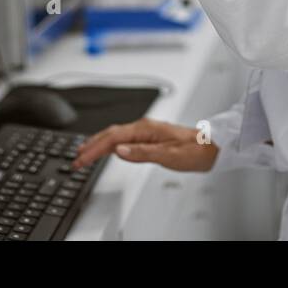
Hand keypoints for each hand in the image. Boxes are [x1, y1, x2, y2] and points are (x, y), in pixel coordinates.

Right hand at [72, 118, 218, 171]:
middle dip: (91, 146)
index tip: (81, 159)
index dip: (94, 149)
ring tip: (84, 153)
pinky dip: (110, 145)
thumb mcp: (168, 155)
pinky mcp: (149, 138)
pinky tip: (106, 150)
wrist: (211, 147)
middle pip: (110, 135)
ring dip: (98, 144)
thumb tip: (119, 151)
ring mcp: (146, 132)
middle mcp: (144, 127)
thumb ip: (142, 153)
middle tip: (76, 158)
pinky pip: (124, 139)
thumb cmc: (194, 151)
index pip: (112, 138)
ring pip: (115, 136)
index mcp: (145, 129)